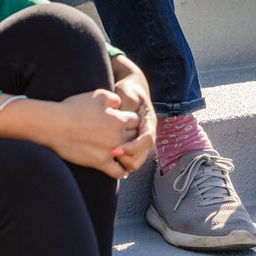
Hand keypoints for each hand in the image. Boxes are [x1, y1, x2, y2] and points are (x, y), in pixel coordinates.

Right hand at [40, 88, 141, 178]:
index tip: (125, 121)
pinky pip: (118, 172)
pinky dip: (122, 172)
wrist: (55, 125)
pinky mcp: (100, 163)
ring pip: (130, 155)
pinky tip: (122, 171)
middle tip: (126, 136)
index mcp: (119, 119)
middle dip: (131, 136)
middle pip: (135, 137)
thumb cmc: (74, 108)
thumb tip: (120, 104)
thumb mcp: (97, 95)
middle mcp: (118, 136)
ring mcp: (110, 151)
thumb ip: (114, 98)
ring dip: (129, 153)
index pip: (137, 121)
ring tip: (127, 154)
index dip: (131, 120)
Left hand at [109, 54, 155, 174]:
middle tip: (109, 156)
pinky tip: (106, 160)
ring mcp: (139, 142)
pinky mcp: (130, 146)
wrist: (130, 91)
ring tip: (107, 158)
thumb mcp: (127, 94)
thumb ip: (124, 105)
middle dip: (126, 160)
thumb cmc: (127, 91)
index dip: (132, 148)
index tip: (115, 150)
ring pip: (134, 162)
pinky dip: (118, 164)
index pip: (147, 140)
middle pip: (141, 157)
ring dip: (122, 164)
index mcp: (149, 122)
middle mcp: (146, 134)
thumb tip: (119, 115)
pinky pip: (127, 161)